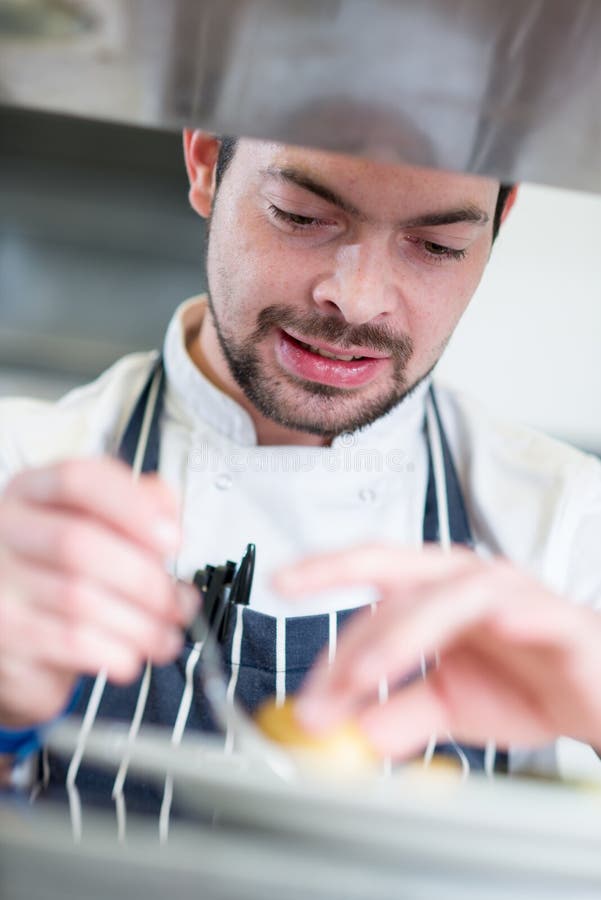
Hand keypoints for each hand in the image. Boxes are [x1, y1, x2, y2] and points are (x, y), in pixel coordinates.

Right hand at [0, 459, 197, 727]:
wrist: (14, 624)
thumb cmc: (61, 565)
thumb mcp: (96, 522)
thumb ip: (137, 504)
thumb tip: (168, 514)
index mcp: (33, 492)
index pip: (77, 480)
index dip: (133, 507)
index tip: (174, 538)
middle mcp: (7, 533)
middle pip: (78, 544)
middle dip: (146, 580)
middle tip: (179, 603)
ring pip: (78, 600)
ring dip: (140, 624)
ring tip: (166, 636)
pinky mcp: (3, 638)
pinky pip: (68, 644)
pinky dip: (113, 653)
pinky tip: (130, 655)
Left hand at [273, 543, 600, 758]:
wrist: (596, 697)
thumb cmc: (526, 684)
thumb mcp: (446, 704)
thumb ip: (394, 712)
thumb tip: (342, 731)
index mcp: (436, 591)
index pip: (372, 579)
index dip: (329, 590)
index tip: (284, 599)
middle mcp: (468, 580)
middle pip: (399, 574)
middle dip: (350, 612)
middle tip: (321, 675)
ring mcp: (513, 593)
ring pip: (450, 595)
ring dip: (405, 632)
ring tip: (367, 675)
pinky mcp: (556, 618)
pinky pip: (529, 610)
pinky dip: (508, 615)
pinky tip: (493, 628)